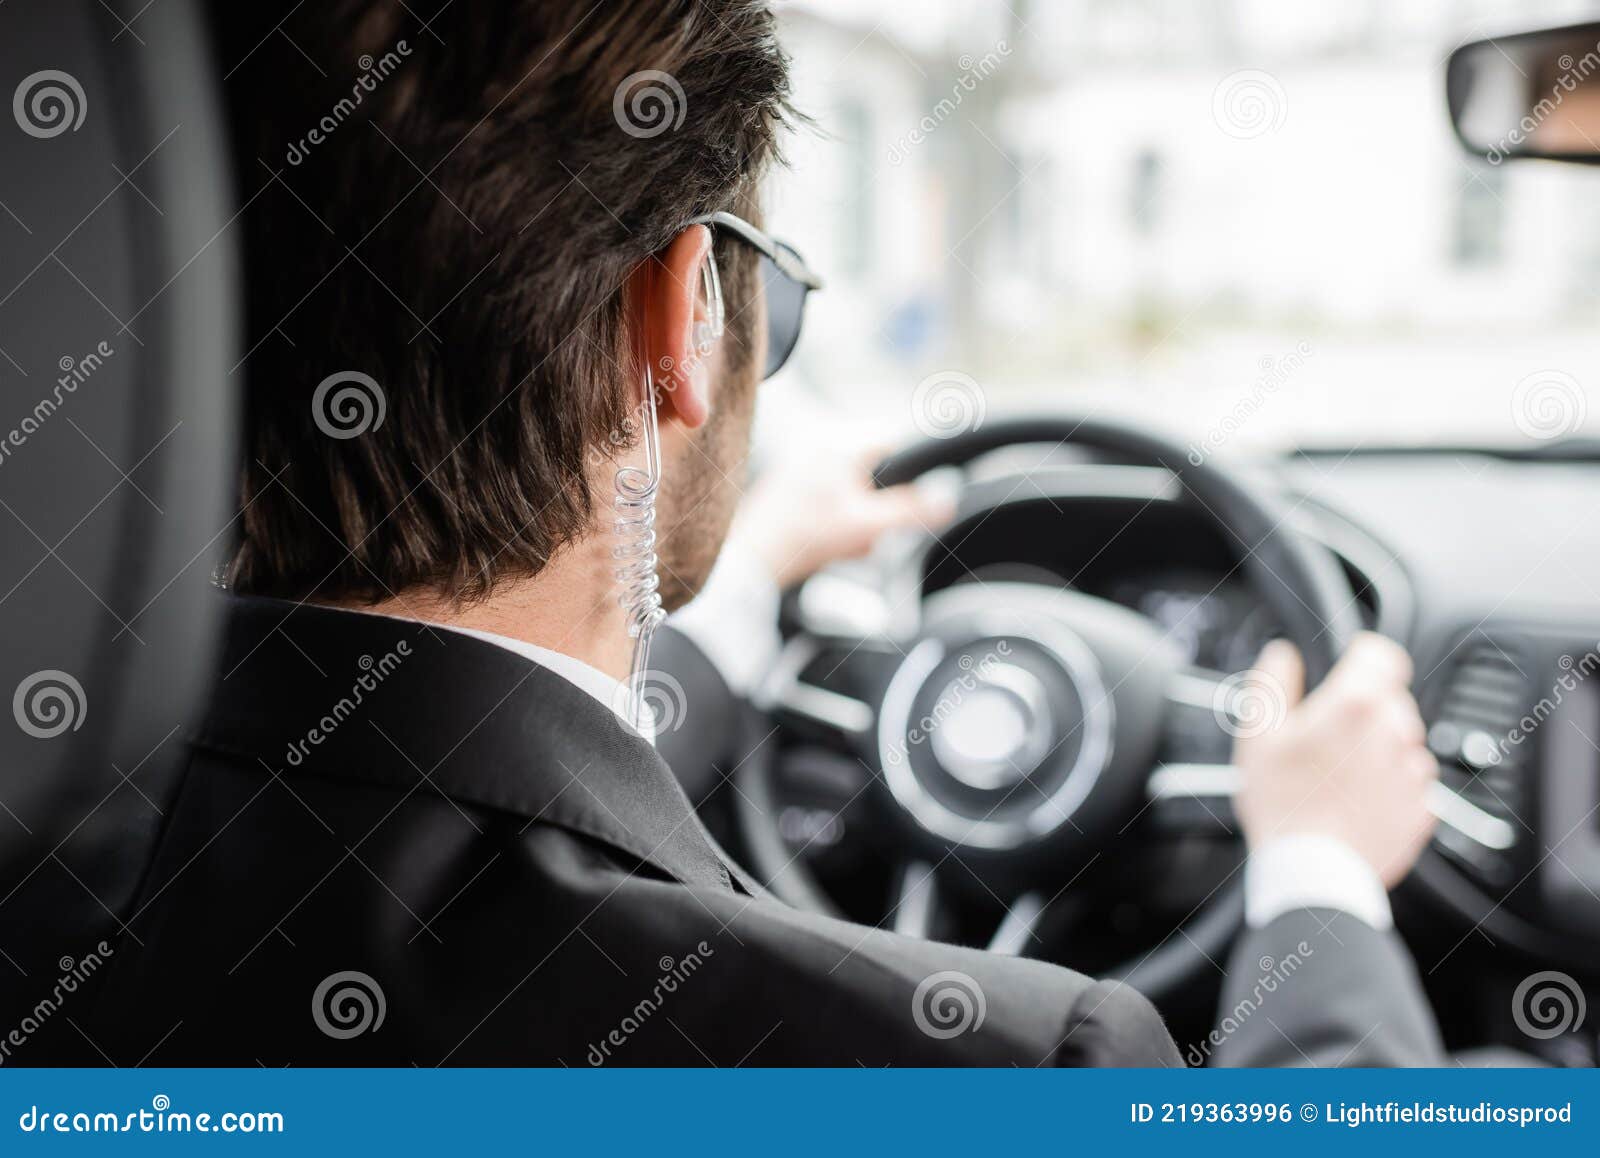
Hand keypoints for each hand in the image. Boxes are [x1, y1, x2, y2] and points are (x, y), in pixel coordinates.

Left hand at [728, 450, 953, 588]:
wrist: (755, 559)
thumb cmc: (805, 537)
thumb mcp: (867, 525)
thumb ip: (910, 511)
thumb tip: (946, 501)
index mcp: (837, 445)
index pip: (893, 443)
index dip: (908, 471)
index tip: (910, 498)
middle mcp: (817, 448)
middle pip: (872, 474)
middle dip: (877, 508)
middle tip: (866, 533)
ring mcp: (800, 469)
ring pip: (851, 492)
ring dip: (857, 520)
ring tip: (843, 544)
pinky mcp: (788, 490)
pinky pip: (828, 501)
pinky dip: (834, 522)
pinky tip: (826, 544)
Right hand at [1233, 632, 1437, 887]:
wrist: (1312, 872)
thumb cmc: (1283, 804)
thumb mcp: (1257, 736)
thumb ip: (1272, 683)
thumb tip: (1282, 656)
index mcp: (1355, 705)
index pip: (1383, 654)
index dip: (1363, 656)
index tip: (1348, 668)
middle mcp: (1394, 732)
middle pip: (1390, 699)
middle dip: (1362, 710)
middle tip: (1326, 737)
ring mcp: (1413, 771)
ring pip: (1400, 740)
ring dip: (1377, 747)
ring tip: (1338, 775)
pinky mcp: (1423, 806)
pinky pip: (1408, 781)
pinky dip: (1387, 784)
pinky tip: (1354, 799)